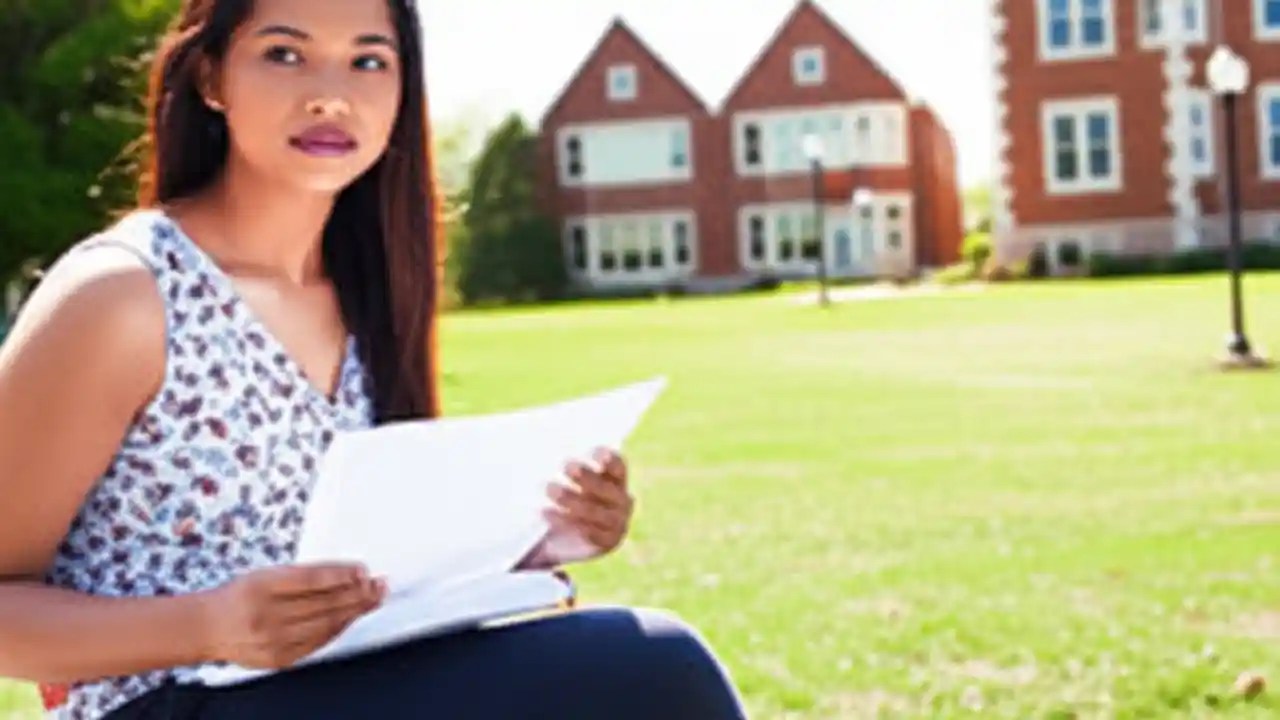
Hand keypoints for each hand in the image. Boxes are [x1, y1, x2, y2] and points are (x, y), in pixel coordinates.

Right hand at [199, 563, 384, 668]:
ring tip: (373, 599)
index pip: (311, 579)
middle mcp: (267, 615)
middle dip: (358, 593)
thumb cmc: (239, 596)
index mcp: (262, 586)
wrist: (207, 628)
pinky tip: (352, 617)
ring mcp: (274, 640)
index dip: (341, 574)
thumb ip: (302, 576)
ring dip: (355, 610)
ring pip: (325, 624)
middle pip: (324, 603)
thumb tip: (345, 574)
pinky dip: (338, 628)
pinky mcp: (280, 658)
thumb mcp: (264, 575)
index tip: (363, 569)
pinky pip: (318, 642)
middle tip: (379, 585)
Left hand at [527, 447, 634, 567]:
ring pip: (595, 511)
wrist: (562, 540)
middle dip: (587, 477)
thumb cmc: (565, 499)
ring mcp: (618, 524)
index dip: (607, 458)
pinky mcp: (607, 543)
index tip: (592, 452)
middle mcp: (622, 501)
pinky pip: (587, 532)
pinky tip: (546, 512)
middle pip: (606, 488)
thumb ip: (565, 469)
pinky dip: (564, 521)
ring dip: (571, 498)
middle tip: (566, 466)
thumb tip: (544, 452)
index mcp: (617, 480)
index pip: (617, 466)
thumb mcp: (568, 482)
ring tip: (549, 488)